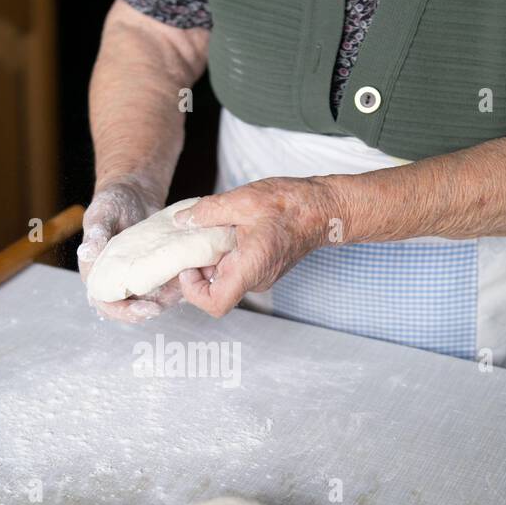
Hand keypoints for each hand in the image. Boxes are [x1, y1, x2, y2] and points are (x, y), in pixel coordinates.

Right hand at [77, 177, 179, 322]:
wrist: (135, 192)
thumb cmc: (113, 202)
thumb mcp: (102, 213)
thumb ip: (95, 233)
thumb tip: (87, 253)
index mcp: (98, 272)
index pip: (106, 302)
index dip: (124, 311)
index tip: (144, 308)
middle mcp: (117, 280)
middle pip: (130, 308)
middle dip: (148, 310)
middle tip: (164, 306)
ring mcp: (137, 277)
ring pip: (151, 300)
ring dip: (167, 300)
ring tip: (182, 291)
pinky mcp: (155, 271)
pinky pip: (166, 286)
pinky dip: (178, 286)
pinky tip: (190, 279)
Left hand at [173, 177, 339, 317]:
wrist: (324, 210)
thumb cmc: (291, 205)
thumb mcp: (243, 200)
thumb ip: (208, 211)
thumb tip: (182, 221)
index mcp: (251, 268)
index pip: (215, 304)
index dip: (193, 292)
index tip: (188, 266)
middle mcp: (255, 280)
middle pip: (214, 290)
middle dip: (198, 267)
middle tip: (194, 238)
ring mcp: (260, 277)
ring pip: (224, 278)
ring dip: (211, 258)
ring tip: (213, 229)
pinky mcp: (262, 270)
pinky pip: (235, 269)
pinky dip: (224, 254)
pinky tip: (226, 231)